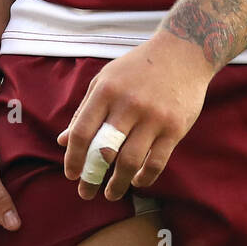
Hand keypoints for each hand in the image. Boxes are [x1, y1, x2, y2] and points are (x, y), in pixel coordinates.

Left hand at [56, 30, 214, 200]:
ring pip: (130, 161)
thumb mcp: (106, 80)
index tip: (71, 174)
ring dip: (118, 184)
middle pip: (104, 151)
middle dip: (92, 177)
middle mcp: (129, 104)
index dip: (73, 157)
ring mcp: (154, 117)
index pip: (82, 131)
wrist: (183, 52)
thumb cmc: (139, 68)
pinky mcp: (174, 127)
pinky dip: (145, 177)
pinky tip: (137, 181)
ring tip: (111, 193)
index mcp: (107, 90)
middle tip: (86, 192)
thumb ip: (85, 110)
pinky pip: (156, 162)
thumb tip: (63, 141)